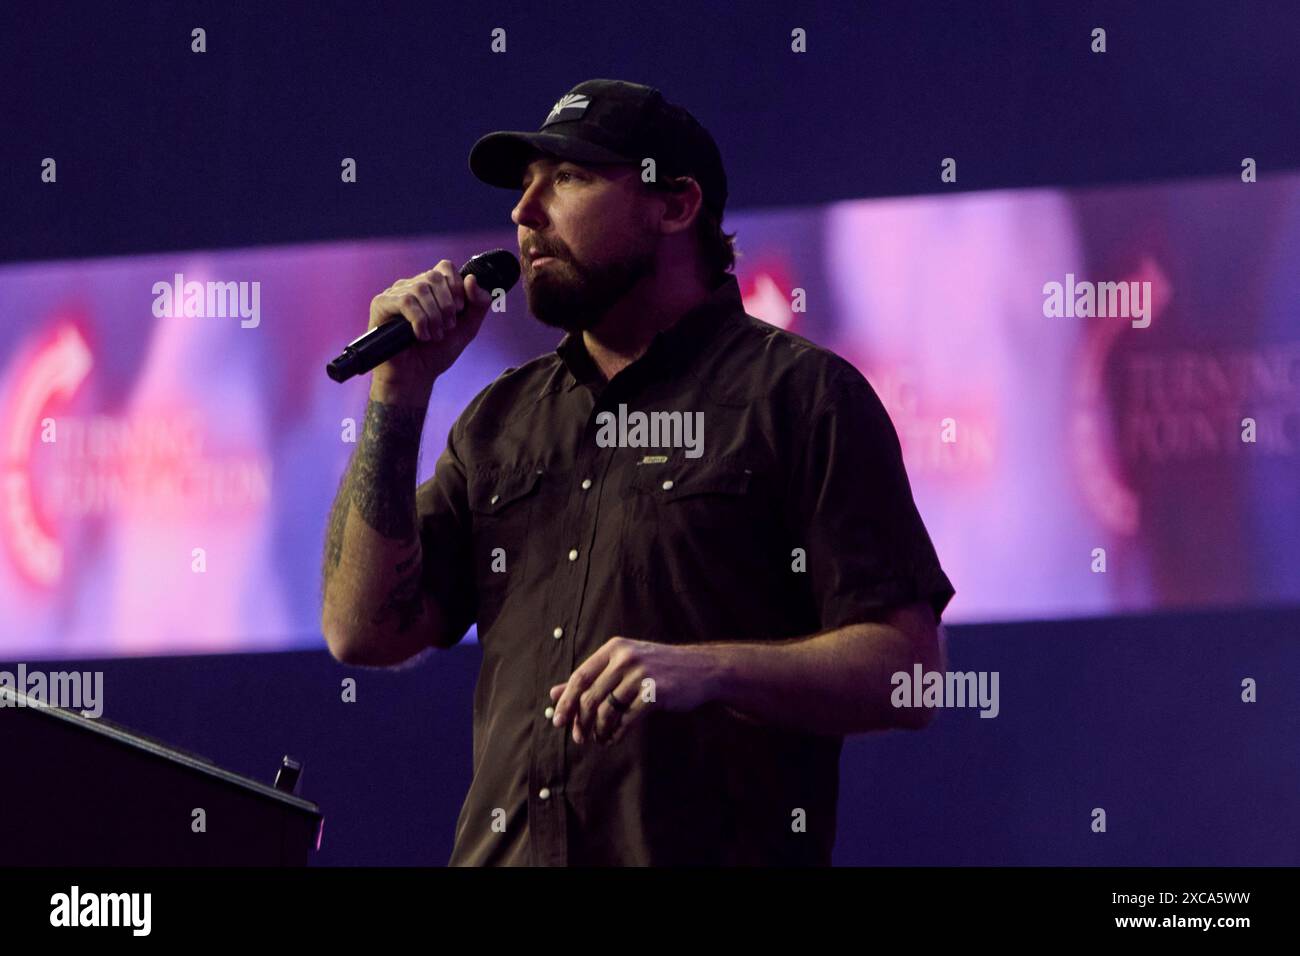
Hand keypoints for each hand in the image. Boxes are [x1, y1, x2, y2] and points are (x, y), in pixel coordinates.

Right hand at [367, 259, 494, 396]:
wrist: (415, 377)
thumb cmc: (437, 353)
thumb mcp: (467, 328)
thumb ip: (478, 304)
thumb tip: (472, 279)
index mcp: (431, 288)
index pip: (445, 267)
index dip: (456, 286)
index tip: (459, 311)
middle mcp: (412, 286)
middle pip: (434, 276)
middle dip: (446, 305)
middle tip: (447, 328)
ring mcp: (395, 294)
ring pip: (420, 287)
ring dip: (433, 315)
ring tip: (434, 336)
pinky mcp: (381, 305)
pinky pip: (404, 300)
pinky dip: (419, 319)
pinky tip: (421, 335)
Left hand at [549, 637, 719, 745]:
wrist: (700, 669)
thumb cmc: (657, 668)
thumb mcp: (623, 665)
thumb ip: (590, 678)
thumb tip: (554, 693)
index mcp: (614, 649)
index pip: (580, 676)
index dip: (566, 701)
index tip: (558, 721)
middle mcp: (625, 658)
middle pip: (590, 696)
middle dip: (580, 721)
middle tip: (578, 738)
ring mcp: (641, 674)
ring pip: (606, 710)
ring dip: (599, 730)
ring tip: (600, 739)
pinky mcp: (654, 693)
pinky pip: (626, 720)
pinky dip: (616, 733)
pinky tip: (614, 738)